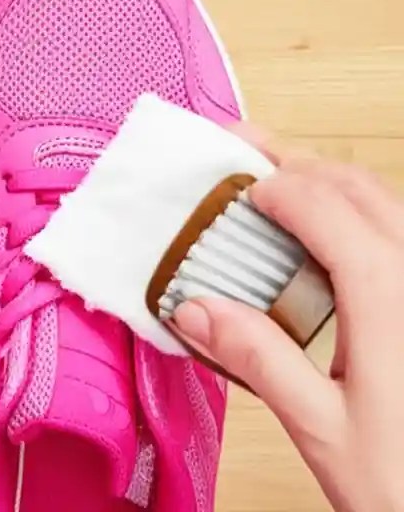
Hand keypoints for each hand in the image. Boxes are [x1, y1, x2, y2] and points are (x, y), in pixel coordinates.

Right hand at [170, 129, 403, 511]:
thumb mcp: (323, 428)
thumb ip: (259, 359)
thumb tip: (195, 308)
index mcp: (390, 299)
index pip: (323, 206)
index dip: (272, 185)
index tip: (230, 186)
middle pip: (360, 187)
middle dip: (298, 162)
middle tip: (245, 151)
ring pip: (387, 205)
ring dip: (330, 186)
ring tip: (279, 188)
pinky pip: (400, 237)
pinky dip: (359, 218)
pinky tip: (327, 246)